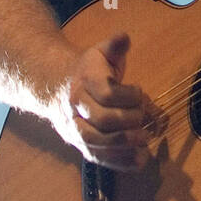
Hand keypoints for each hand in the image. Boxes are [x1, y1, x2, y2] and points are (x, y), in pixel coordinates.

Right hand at [53, 32, 161, 170]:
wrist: (55, 87)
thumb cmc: (89, 70)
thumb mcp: (101, 53)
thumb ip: (114, 46)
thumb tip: (124, 38)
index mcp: (84, 81)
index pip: (107, 93)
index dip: (129, 96)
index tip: (141, 93)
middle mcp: (76, 106)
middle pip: (102, 120)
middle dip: (128, 121)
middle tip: (144, 119)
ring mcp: (75, 128)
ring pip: (96, 142)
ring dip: (124, 145)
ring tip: (145, 142)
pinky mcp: (80, 145)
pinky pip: (97, 157)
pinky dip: (119, 162)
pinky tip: (139, 160)